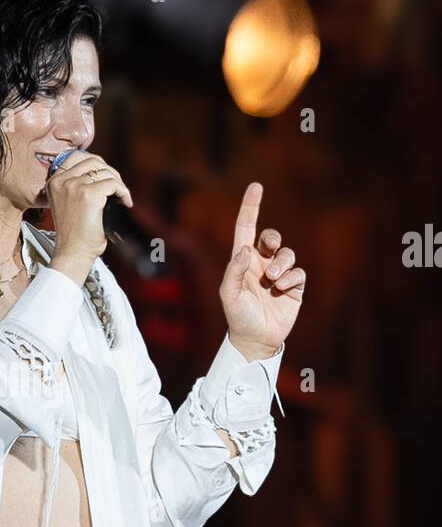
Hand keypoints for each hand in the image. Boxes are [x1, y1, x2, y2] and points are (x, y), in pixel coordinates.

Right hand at [46, 149, 131, 275]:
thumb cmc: (73, 234)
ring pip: (105, 172)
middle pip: (93, 161)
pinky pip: (113, 184)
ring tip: (122, 197)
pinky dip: (124, 192)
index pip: (76, 156)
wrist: (72, 253)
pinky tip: (125, 202)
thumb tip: (97, 172)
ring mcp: (75, 187)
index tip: (106, 175)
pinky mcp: (89, 195)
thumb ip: (74, 185)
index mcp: (53, 181)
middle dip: (109, 171)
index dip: (95, 163)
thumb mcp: (66, 203)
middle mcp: (62, 181)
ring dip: (118, 183)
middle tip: (117, 187)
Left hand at [219, 182, 304, 358]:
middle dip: (273, 237)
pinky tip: (281, 290)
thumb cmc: (238, 316)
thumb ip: (234, 270)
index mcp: (243, 261)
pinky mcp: (294, 287)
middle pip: (271, 237)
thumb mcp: (229, 294)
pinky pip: (298, 273)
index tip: (256, 186)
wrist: (256, 340)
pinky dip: (291, 278)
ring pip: (288, 254)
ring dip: (282, 264)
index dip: (250, 207)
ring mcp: (279, 274)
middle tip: (269, 247)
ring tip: (274, 281)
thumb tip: (246, 249)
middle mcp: (261, 263)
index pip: (246, 228)